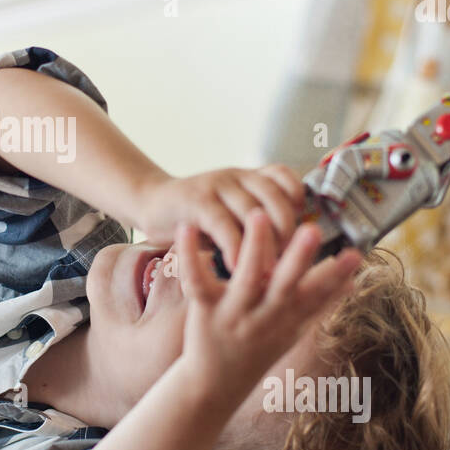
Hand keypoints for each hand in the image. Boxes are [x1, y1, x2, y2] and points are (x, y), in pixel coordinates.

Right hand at [133, 165, 305, 272]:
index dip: (297, 199)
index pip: (283, 176)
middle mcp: (236, 176)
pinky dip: (234, 247)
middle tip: (290, 261)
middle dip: (286, 231)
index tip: (298, 228)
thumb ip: (255, 219)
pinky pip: (222, 223)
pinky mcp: (195, 200)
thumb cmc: (197, 215)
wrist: (151, 203)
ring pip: (251, 212)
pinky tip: (237, 268)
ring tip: (269, 273)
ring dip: (263, 246)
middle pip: (274, 197)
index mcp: (248, 176)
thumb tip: (292, 249)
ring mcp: (215, 185)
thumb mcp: (230, 210)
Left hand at [174, 216, 360, 397]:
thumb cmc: (257, 351)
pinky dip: (190, 256)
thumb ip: (322, 303)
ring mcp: (233, 314)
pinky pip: (197, 281)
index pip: (317, 295)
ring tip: (258, 214)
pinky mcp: (204, 311)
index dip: (337, 276)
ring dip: (254, 247)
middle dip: (299, 259)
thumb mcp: (294, 330)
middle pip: (284, 287)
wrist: (214, 387)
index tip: (357, 254)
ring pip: (246, 279)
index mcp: (288, 319)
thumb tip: (354, 282)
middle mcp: (264, 317)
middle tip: (313, 230)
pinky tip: (187, 229)